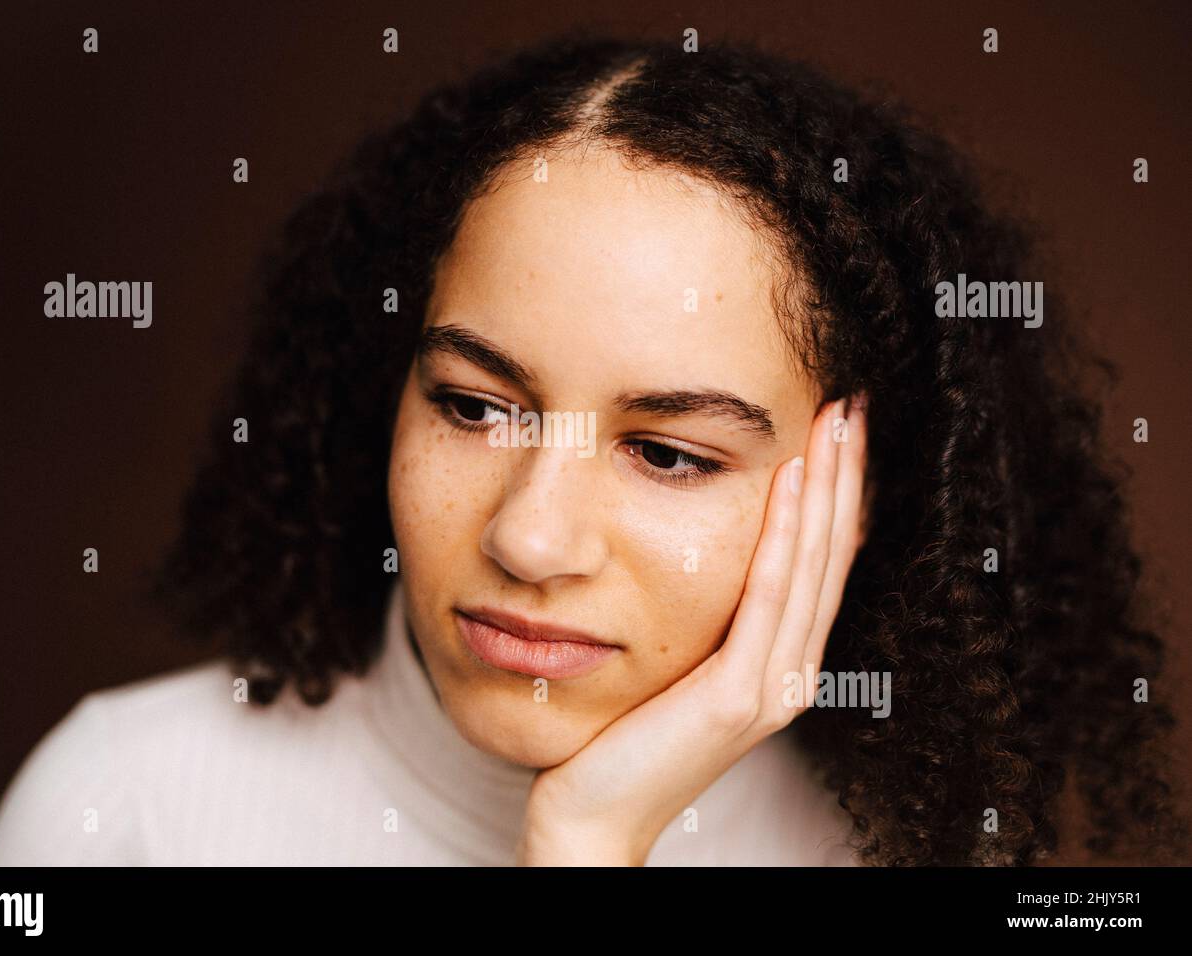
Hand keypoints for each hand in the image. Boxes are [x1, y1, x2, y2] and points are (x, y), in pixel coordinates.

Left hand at [516, 394, 868, 865]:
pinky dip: (786, 536)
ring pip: (812, 567)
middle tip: (852, 402)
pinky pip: (769, 599)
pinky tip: (792, 482)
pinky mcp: (738, 696)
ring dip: (827, 489)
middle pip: (831, 555)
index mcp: (776, 661)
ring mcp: (769, 686)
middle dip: (845, 475)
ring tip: (836, 422)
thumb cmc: (622, 732)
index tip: (837, 425)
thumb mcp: (676, 656)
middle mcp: (787, 671)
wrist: (592, 809)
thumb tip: (705, 545)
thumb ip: (704, 612)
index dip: (835, 493)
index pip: (820, 561)